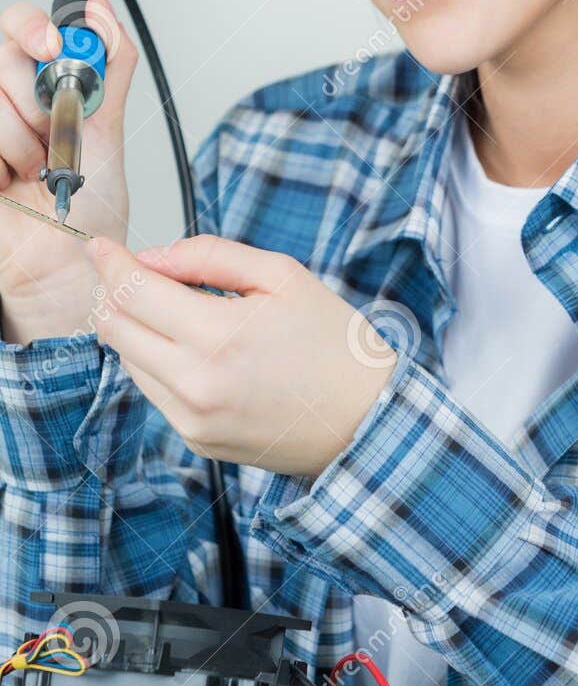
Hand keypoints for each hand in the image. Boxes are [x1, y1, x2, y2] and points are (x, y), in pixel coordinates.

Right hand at [0, 0, 136, 340]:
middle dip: (37, 97)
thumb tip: (102, 9)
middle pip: (3, 51)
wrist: (64, 267)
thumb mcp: (108, 132)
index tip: (54, 43)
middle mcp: (4, 97)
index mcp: (39, 84)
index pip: (22, 24)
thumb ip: (110, 68)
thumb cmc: (86, 210)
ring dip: (19, 141)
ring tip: (32, 171)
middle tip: (53, 133)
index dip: (34, 25)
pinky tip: (5, 183)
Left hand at [86, 232, 397, 478]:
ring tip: (173, 312)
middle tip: (126, 273)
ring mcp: (192, 418)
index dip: (110, 261)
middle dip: (112, 293)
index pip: (133, 291)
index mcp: (219, 336)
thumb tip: (153, 257)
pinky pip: (156, 392)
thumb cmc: (334, 345)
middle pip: (115, 328)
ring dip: (136, 330)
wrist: (367, 420)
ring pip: (128, 361)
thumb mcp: (283, 276)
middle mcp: (196, 384)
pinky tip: (195, 351)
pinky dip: (160, 364)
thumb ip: (210, 256)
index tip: (102, 245)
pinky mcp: (196, 440)